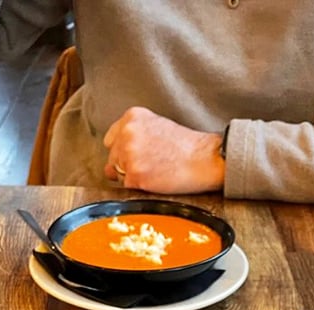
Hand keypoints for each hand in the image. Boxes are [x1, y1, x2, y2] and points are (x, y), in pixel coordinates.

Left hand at [103, 107, 224, 193]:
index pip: (111, 140)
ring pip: (119, 173)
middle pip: (113, 158)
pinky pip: (128, 186)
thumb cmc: (186, 145)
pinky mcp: (135, 174)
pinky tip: (156, 179)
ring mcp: (129, 154)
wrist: (204, 158)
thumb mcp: (156, 127)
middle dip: (128, 165)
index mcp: (132, 117)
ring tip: (156, 170)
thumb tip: (110, 167)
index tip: (139, 155)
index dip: (123, 151)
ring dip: (134, 177)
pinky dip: (140, 187)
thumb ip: (132, 138)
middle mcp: (127, 132)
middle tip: (153, 164)